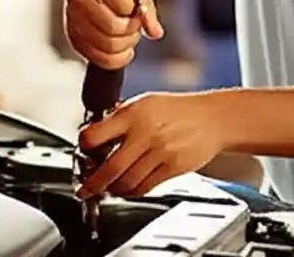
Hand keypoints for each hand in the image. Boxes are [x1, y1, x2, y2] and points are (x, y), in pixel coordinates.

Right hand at [64, 0, 162, 69]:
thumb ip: (146, 10)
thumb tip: (155, 31)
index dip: (131, 8)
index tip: (134, 7)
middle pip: (111, 26)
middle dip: (130, 30)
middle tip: (135, 25)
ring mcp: (74, 20)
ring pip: (106, 44)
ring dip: (125, 44)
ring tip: (129, 37)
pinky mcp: (75, 39)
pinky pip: (98, 58)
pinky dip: (116, 59)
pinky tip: (124, 52)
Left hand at [76, 92, 224, 197]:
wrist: (212, 118)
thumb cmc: (178, 109)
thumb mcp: (144, 102)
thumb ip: (120, 117)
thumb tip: (97, 132)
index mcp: (132, 114)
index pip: (95, 135)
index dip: (83, 148)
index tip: (81, 153)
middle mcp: (144, 134)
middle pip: (109, 167)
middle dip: (92, 183)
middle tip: (84, 188)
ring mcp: (159, 152)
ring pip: (126, 182)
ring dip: (112, 190)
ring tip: (106, 189)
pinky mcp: (172, 168)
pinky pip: (145, 187)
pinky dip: (131, 192)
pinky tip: (126, 189)